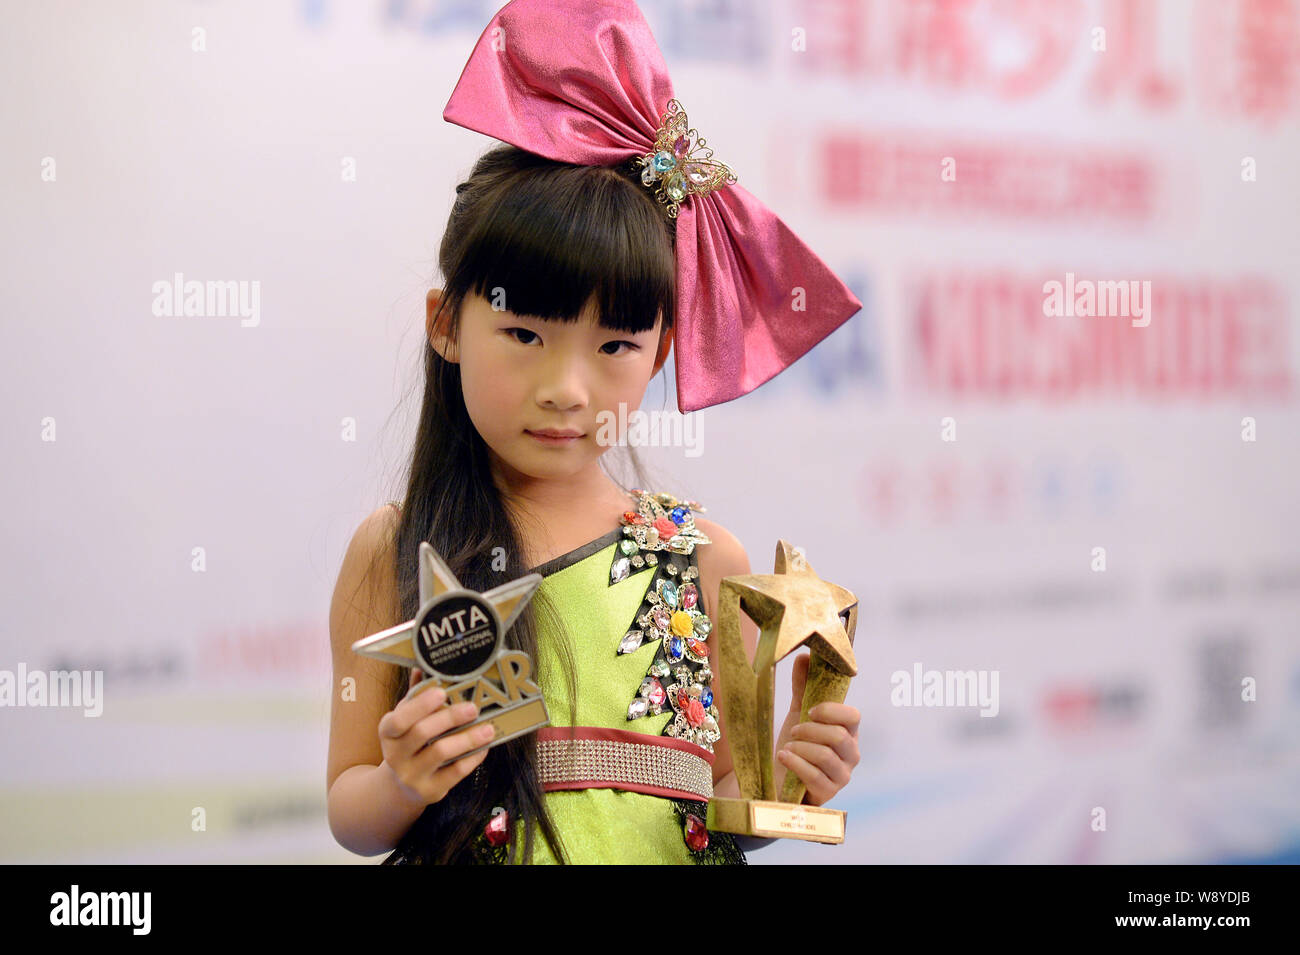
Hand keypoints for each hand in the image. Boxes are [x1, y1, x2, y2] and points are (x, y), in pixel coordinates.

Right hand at [377, 668, 493, 806]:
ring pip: (441, 754)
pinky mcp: (430, 791)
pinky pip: (454, 773)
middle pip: (422, 733)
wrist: (400, 787)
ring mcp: (411, 775)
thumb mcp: (405, 719)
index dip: (420, 706)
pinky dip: (471, 759)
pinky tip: (484, 748)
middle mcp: (395, 754)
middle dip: (450, 718)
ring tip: (488, 729)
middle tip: (474, 708)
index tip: (442, 692)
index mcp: (388, 732)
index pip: (399, 719)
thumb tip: (422, 664)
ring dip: (467, 739)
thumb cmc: (408, 743)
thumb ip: (415, 694)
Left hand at [772, 652, 860, 805]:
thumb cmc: (795, 745)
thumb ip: (803, 688)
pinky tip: (784, 757)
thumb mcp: (797, 715)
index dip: (831, 710)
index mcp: (848, 732)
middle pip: (838, 736)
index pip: (854, 716)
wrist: (777, 778)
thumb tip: (804, 656)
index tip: (810, 710)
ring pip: (826, 755)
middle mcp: (851, 754)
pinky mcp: (828, 793)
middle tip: (794, 730)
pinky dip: (795, 763)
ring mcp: (842, 776)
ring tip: (787, 746)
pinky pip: (815, 776)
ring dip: (801, 748)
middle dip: (810, 730)